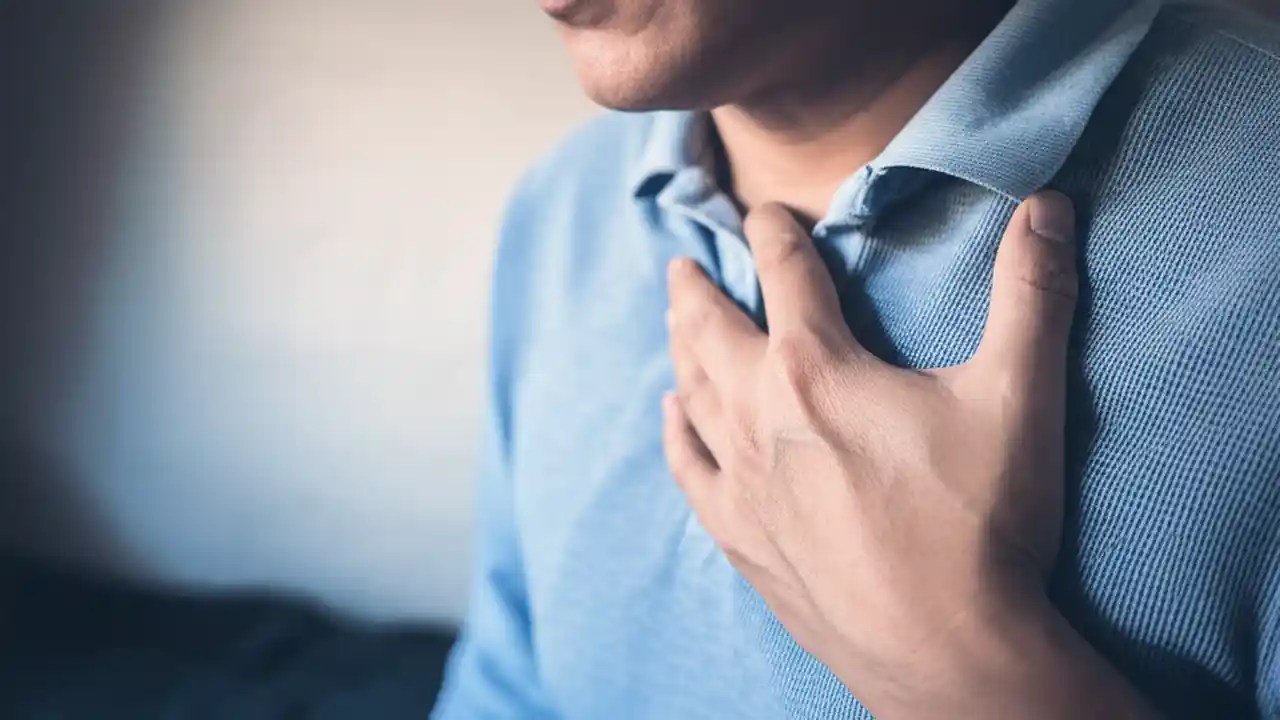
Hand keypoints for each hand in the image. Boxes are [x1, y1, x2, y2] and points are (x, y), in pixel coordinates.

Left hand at [663, 192, 1127, 715]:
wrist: (946, 652)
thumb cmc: (979, 523)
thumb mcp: (1018, 396)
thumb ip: (1032, 292)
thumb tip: (1047, 206)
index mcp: (816, 367)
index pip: (786, 273)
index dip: (774, 232)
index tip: (763, 212)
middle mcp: (759, 414)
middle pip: (711, 329)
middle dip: (696, 288)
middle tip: (679, 263)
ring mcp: (740, 479)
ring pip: (692, 392)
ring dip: (681, 348)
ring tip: (674, 323)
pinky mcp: (740, 535)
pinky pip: (689, 468)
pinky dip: (676, 432)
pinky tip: (672, 415)